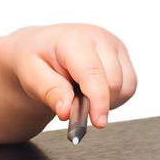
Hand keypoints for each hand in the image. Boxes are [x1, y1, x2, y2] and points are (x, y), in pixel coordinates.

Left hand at [0, 24, 136, 127]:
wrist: (39, 49)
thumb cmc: (34, 60)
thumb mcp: (29, 75)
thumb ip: (48, 91)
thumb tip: (67, 110)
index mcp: (73, 39)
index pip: (93, 73)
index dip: (98, 100)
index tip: (98, 122)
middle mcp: (99, 37)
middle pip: (113, 83)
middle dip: (95, 103)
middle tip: (70, 104)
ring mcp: (113, 45)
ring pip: (125, 87)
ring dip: (106, 100)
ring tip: (79, 92)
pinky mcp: (122, 56)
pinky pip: (129, 87)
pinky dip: (113, 97)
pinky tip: (92, 90)